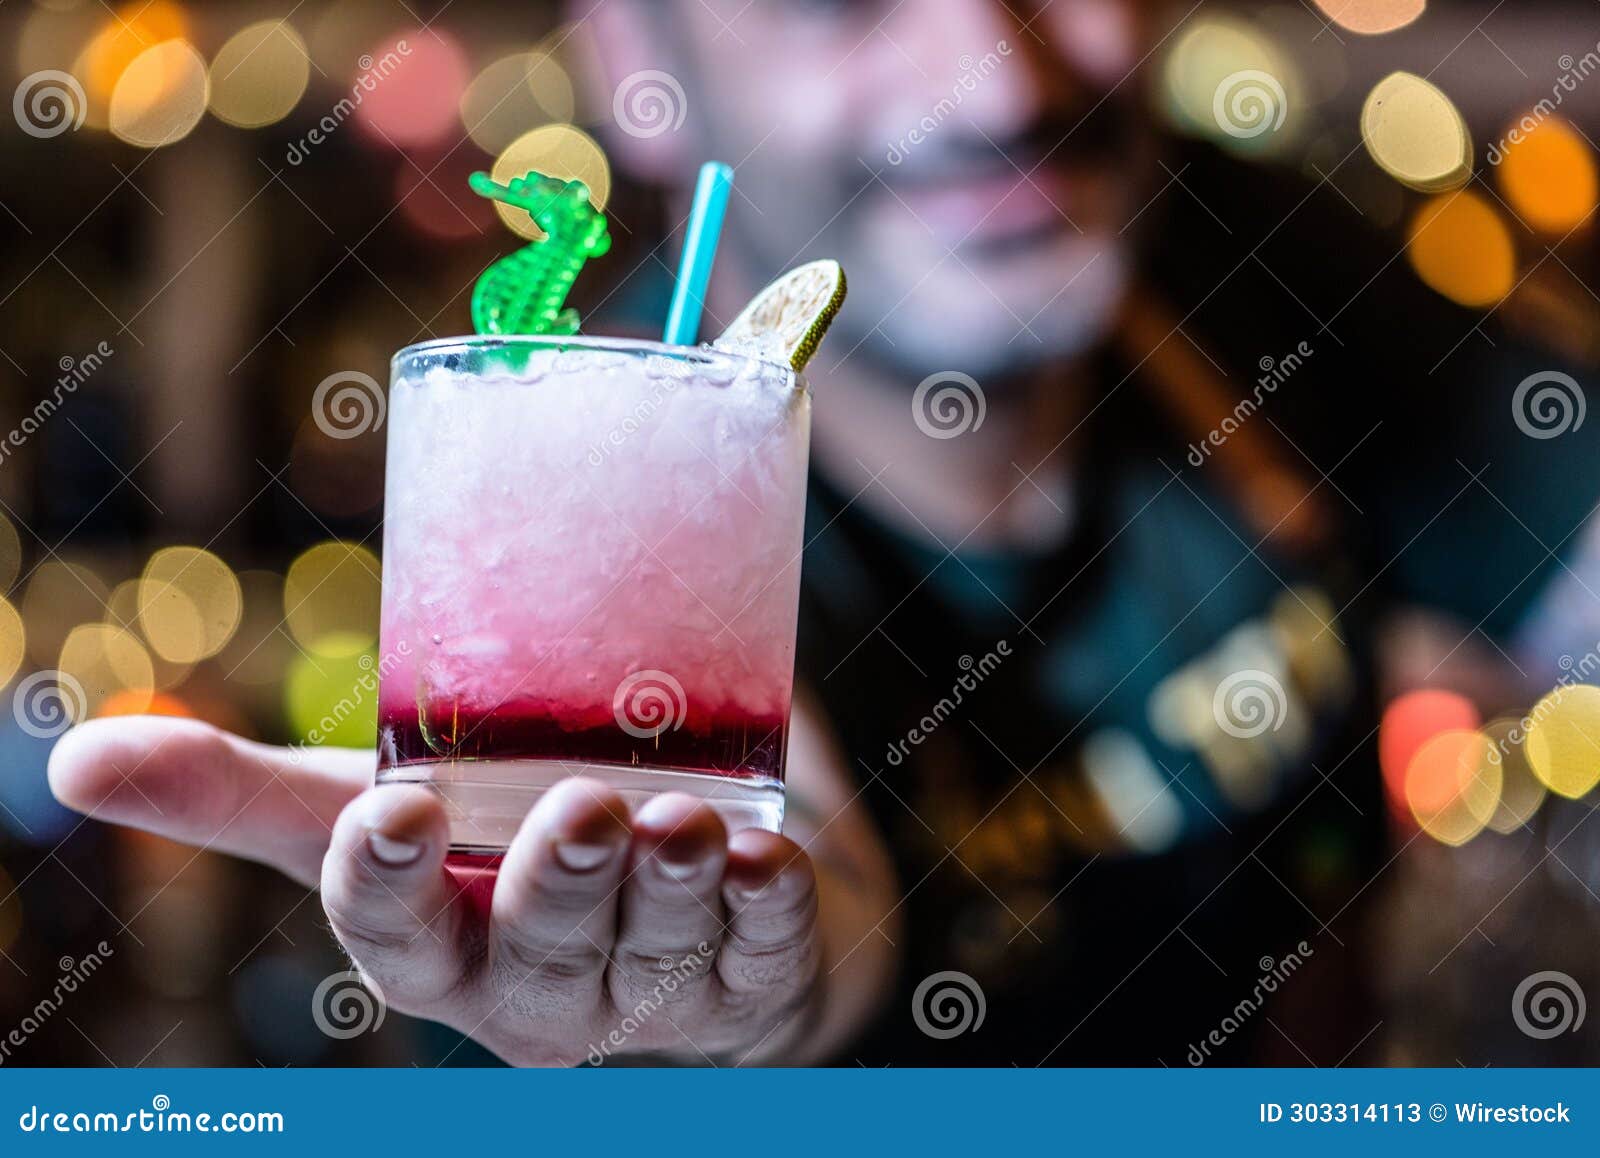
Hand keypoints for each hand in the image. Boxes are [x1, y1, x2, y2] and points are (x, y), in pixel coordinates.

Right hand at [48, 716, 821, 1065]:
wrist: (674, 865)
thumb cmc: (499, 842)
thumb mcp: (384, 808)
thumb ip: (252, 793)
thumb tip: (77, 760)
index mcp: (443, 948)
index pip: (397, 940)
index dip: (386, 885)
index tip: (391, 809)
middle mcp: (541, 989)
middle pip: (543, 952)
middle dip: (560, 887)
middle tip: (585, 808)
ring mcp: (653, 994)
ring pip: (659, 953)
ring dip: (674, 888)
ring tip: (686, 821)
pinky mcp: (751, 979)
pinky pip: (763, 955)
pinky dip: (767, 910)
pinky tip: (768, 863)